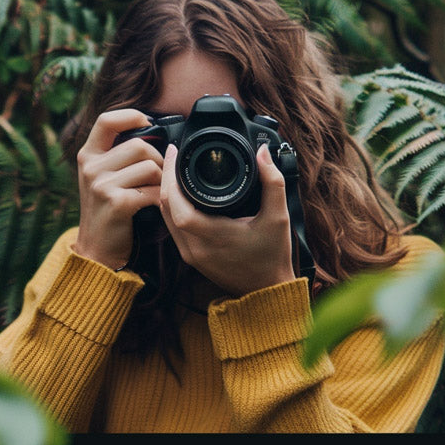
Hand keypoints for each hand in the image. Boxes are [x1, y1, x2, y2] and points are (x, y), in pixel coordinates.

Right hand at [73, 109, 162, 269]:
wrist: (97, 248)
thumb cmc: (107, 208)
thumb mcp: (101, 177)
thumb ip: (117, 154)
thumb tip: (153, 131)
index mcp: (87, 155)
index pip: (106, 120)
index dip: (131, 116)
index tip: (147, 123)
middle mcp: (90, 167)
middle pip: (139, 145)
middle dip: (157, 159)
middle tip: (160, 175)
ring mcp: (101, 185)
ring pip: (149, 167)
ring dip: (162, 180)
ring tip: (158, 190)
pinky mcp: (116, 203)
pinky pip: (152, 190)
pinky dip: (161, 198)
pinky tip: (156, 205)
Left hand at [158, 143, 295, 296]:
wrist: (268, 292)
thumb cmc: (273, 257)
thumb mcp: (279, 217)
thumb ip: (273, 182)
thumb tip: (263, 153)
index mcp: (213, 236)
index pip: (177, 205)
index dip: (171, 177)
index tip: (176, 153)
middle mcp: (196, 248)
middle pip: (165, 207)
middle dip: (167, 177)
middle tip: (174, 154)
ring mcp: (191, 255)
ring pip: (165, 217)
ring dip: (167, 192)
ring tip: (175, 169)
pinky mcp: (191, 258)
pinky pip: (172, 227)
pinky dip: (173, 207)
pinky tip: (180, 193)